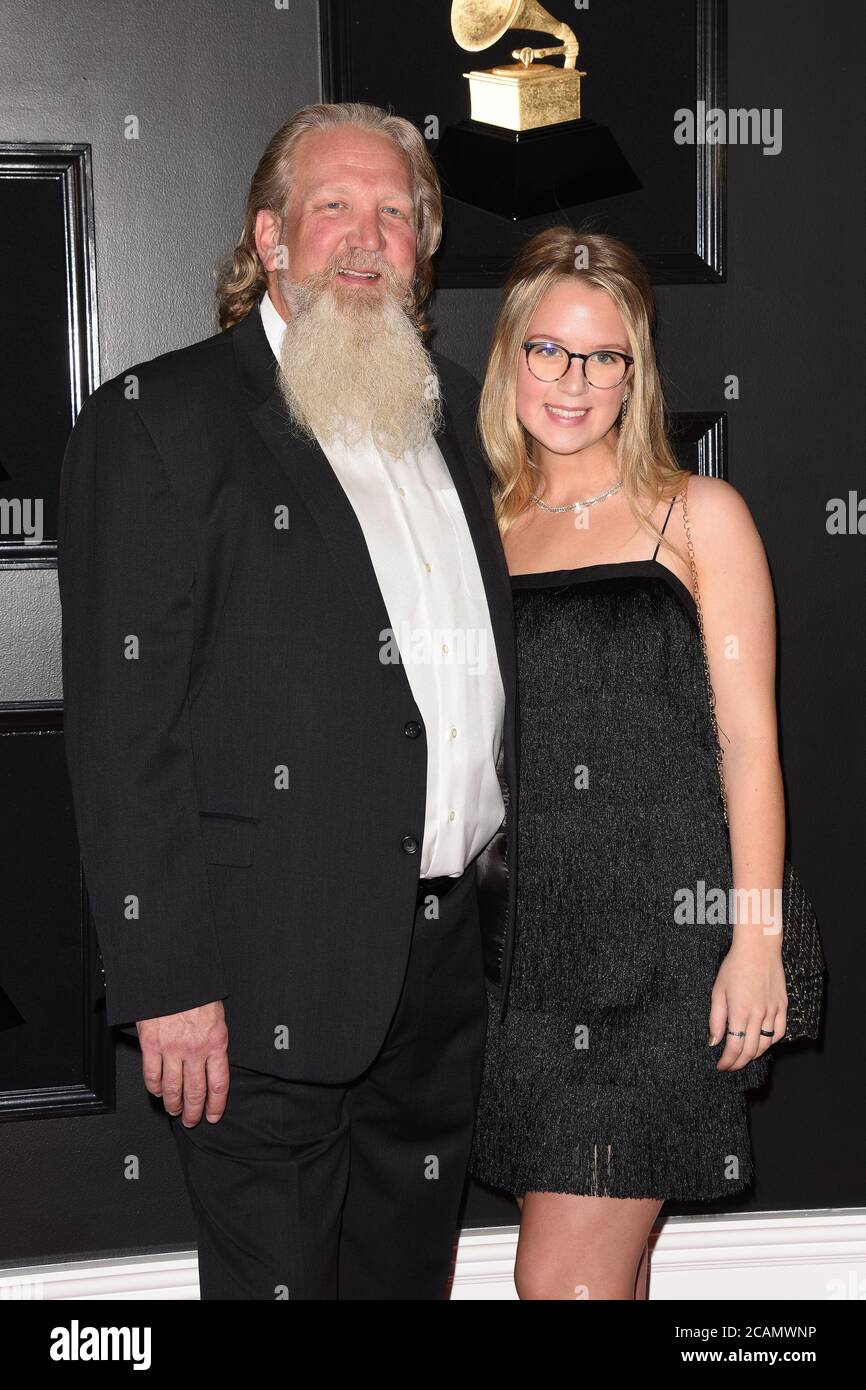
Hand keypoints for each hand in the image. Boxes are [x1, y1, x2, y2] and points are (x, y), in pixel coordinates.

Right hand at [137, 1000, 228, 1125]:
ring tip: (174, 1111)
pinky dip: (154, 1088)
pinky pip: (152, 1075)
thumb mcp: (217, 1015)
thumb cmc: (197, 990)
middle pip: (195, 1092)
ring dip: (173, 1104)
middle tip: (192, 1121)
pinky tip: (157, 1092)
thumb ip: (215, 1040)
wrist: (174, 974)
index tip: (214, 1115)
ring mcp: (172, 1049)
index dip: (216, 1105)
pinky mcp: (151, 1045)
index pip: (219, 1084)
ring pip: (173, 1088)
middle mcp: (195, 1050)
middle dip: (194, 1112)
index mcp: (216, 1042)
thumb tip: (213, 1061)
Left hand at [708, 943, 786, 1070]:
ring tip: (744, 1057)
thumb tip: (714, 1041)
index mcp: (740, 1011)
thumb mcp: (718, 991)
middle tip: (730, 1066)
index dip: (727, 1061)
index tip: (721, 1066)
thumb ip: (716, 1019)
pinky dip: (771, 1042)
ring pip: (766, 1044)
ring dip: (754, 1055)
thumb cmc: (734, 966)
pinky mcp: (783, 1005)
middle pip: (751, 1050)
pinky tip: (762, 1043)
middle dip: (739, 1062)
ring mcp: (773, 1010)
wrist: (758, 948)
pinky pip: (780, 1032)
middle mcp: (759, 1014)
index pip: (735, 1046)